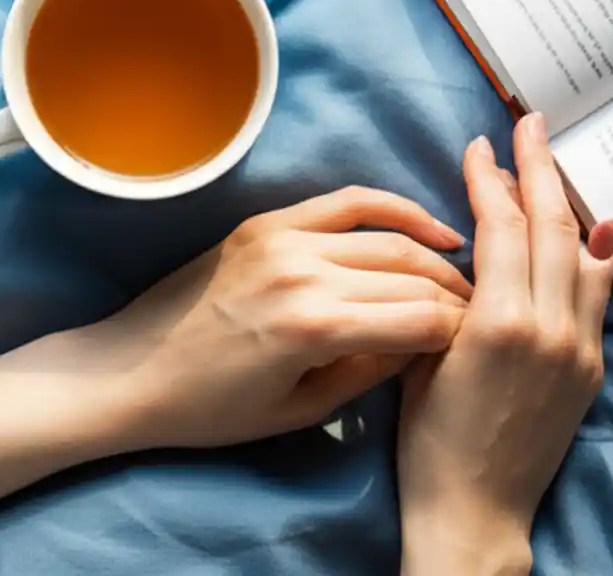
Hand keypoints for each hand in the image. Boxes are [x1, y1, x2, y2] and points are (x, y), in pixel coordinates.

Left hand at [39, 186, 472, 454]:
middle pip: (411, 272)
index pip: (420, 318)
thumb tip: (423, 341)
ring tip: (463, 272)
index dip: (459, 332)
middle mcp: (304, 271)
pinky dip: (393, 208)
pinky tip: (426, 224)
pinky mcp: (267, 221)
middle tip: (481, 312)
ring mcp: (284, 237)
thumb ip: (369, 371)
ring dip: (434, 252)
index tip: (477, 343)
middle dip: (455, 294)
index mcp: (313, 327)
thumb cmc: (211, 410)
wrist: (130, 371)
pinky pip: (346, 201)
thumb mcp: (300, 410)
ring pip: (387, 235)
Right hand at [397, 114, 612, 574]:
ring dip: (567, 202)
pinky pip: (599, 293)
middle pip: (550, 225)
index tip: (478, 147)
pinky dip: (597, 253)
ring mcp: (578, 348)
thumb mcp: (424, 358)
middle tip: (530, 125)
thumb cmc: (429, 442)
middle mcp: (550, 327)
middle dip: (539, 168)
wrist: (473, 510)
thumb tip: (475, 250)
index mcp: (499, 322)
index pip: (501, 225)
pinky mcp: (591, 369)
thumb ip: (452, 299)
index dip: (489, 179)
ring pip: (583, 252)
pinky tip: (596, 227)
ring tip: (555, 163)